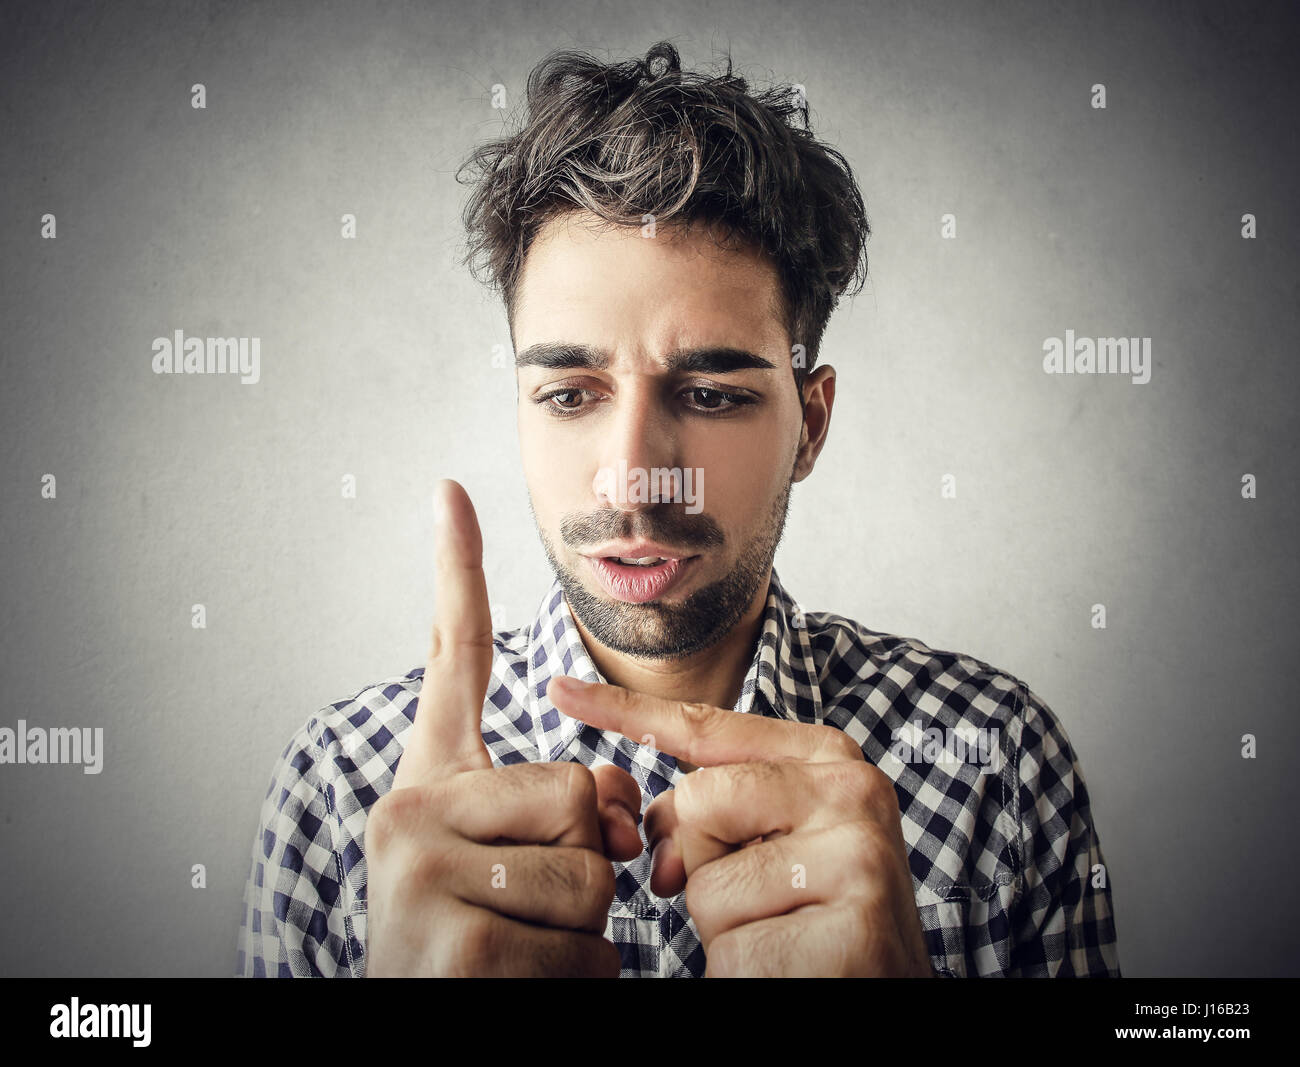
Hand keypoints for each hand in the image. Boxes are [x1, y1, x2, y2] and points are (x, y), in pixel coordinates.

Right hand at [364, 480, 641, 976]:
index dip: (456, 574)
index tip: (450, 489)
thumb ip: (573, 805)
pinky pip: (585, 945)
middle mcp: (408, 812)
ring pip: (594, 871)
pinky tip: (523, 991)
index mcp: (428, 783)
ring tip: (522, 951)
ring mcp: (420, 876)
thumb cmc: (478, 944)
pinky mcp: (449, 945)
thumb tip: (626, 805)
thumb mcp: (521, 861)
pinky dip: (580, 983)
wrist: (417, 1032)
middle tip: (529, 907)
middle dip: (592, 860)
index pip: (452, 662)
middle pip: (582, 791)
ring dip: (587, 929)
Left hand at [547, 677, 933, 976]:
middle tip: (768, 895)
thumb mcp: (766, 844)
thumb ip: (709, 813)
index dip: (623, 709)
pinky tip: (796, 969)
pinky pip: (734, 948)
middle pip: (697, 803)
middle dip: (704, 864)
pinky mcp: (853, 929)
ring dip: (726, 928)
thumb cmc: (817, 916)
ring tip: (788, 934)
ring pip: (708, 885)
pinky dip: (744, 973)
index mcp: (829, 758)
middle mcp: (853, 791)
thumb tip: (652, 838)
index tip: (557, 688)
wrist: (892, 1000)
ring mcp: (859, 857)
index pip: (708, 728)